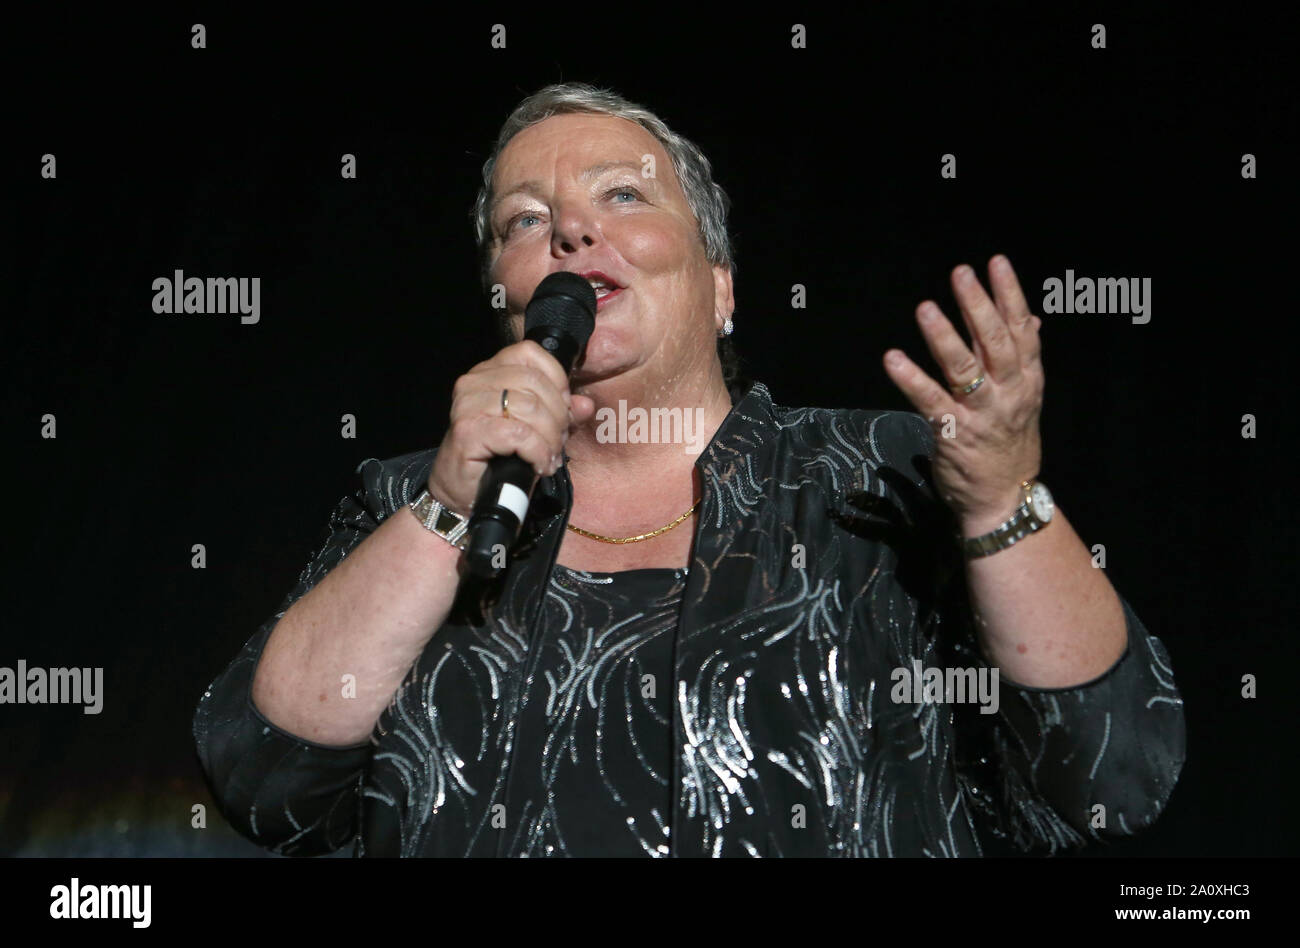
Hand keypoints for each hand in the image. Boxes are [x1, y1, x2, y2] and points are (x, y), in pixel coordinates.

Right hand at [428, 340, 596, 516]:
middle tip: (558, 442)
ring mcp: (468, 405)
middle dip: (557, 416)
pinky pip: (519, 434)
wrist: (462, 492)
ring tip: (549, 456)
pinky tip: (539, 465)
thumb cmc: (497, 458)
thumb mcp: (536, 430)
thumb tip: (586, 405)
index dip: (556, 379)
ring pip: (530, 408)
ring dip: (549, 438)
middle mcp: (474, 382)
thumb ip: (561, 413)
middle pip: (535, 383)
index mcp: (489, 372)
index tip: (564, 409)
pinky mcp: (468, 431)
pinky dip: (537, 452)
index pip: (530, 353)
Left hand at [882, 255, 1043, 533]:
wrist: (1004, 502)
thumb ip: (1021, 358)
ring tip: (926, 307)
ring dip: (944, 336)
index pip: (1021, 331)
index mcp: (1026, 381)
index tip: (996, 263)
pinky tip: (893, 359)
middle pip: (995, 343)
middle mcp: (1008, 394)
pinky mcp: (955, 434)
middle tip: (961, 274)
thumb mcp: (1025, 400)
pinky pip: (931, 402)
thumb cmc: (1009, 446)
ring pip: (964, 369)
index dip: (1009, 295)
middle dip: (978, 306)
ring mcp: (982, 414)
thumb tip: (1031, 319)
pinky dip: (911, 379)